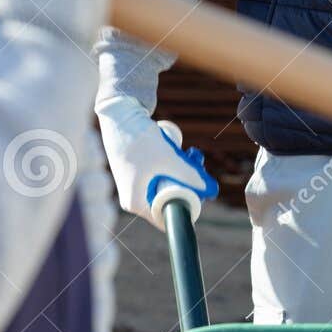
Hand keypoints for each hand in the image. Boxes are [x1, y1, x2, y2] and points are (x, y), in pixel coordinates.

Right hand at [95, 93, 218, 227]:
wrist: (119, 114)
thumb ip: (191, 175)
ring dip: (183, 172)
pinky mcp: (137, 173)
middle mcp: (133, 198)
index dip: (188, 204)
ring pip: (168, 186)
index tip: (202, 189)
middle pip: (170, 200)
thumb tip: (212, 190)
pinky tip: (181, 151)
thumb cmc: (138, 138)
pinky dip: (173, 166)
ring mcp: (135, 186)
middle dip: (188, 184)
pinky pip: (161, 176)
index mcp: (135, 203)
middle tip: (199, 164)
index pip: (168, 216)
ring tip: (192, 154)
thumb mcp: (169, 158)